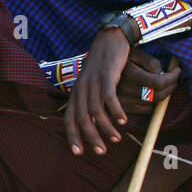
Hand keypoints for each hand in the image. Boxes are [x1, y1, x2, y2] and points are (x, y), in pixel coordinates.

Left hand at [64, 26, 130, 155]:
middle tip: (101, 151)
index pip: (69, 118)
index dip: (73, 136)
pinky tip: (123, 120)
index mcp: (76, 92)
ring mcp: (93, 82)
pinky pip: (109, 98)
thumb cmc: (102, 65)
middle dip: (91, 137)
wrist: (110, 39)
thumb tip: (91, 121)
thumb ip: (89, 100)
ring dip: (105, 127)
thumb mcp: (91, 83)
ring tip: (116, 138)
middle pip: (82, 118)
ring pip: (95, 111)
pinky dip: (115, 111)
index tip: (79, 153)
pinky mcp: (106, 75)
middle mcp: (81, 88)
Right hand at [116, 48, 180, 114]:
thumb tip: (163, 75)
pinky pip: (144, 110)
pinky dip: (153, 103)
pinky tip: (152, 93)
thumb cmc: (121, 56)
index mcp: (129, 74)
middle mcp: (124, 90)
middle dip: (171, 87)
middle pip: (157, 95)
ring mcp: (121, 101)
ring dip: (164, 95)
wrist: (98, 64)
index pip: (158, 82)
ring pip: (152, 104)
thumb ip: (152, 63)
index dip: (173, 77)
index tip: (178, 70)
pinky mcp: (121, 107)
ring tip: (165, 85)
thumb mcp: (136, 53)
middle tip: (174, 78)